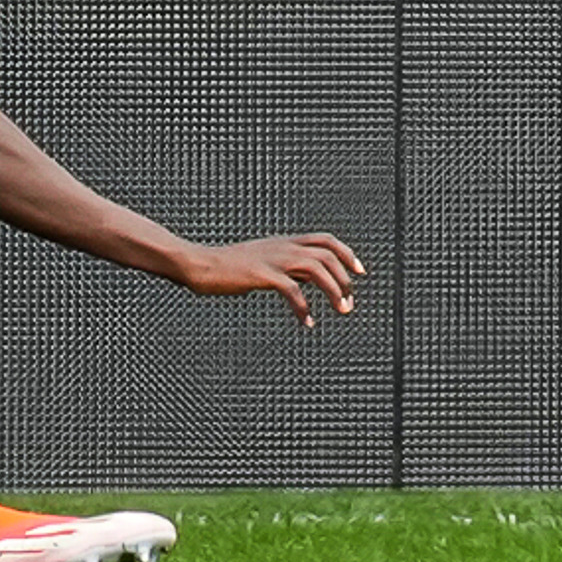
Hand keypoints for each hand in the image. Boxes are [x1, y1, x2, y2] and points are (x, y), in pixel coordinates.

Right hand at [180, 233, 365, 325]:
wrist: (201, 265)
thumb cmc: (229, 268)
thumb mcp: (264, 261)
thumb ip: (287, 266)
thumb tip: (310, 278)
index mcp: (284, 242)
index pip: (325, 240)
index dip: (347, 253)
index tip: (359, 272)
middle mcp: (283, 246)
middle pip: (327, 254)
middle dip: (345, 278)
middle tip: (349, 303)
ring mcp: (273, 258)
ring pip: (317, 268)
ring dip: (334, 290)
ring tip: (341, 310)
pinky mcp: (262, 274)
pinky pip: (293, 290)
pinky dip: (304, 307)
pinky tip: (307, 321)